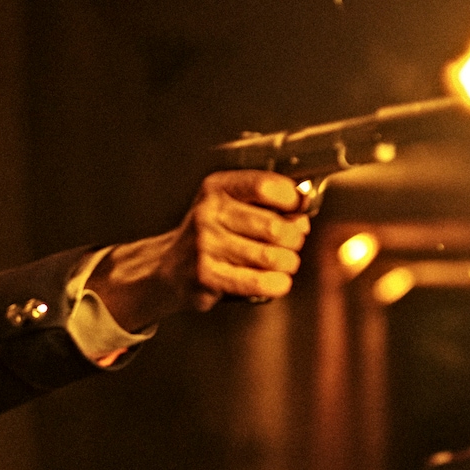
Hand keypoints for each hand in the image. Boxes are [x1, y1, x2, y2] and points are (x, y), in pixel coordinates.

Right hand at [85, 171, 310, 329]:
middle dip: (294, 238)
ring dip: (288, 263)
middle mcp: (208, 213)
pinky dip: (277, 284)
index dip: (292, 198)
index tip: (300, 208)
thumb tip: (303, 216)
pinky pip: (258, 282)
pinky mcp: (206, 275)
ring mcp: (205, 245)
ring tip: (286, 263)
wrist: (166, 268)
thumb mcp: (229, 208)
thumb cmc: (209, 237)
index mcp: (217, 188)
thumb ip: (265, 207)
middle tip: (294, 243)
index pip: (264, 185)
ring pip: (270, 257)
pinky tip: (278, 282)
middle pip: (274, 226)